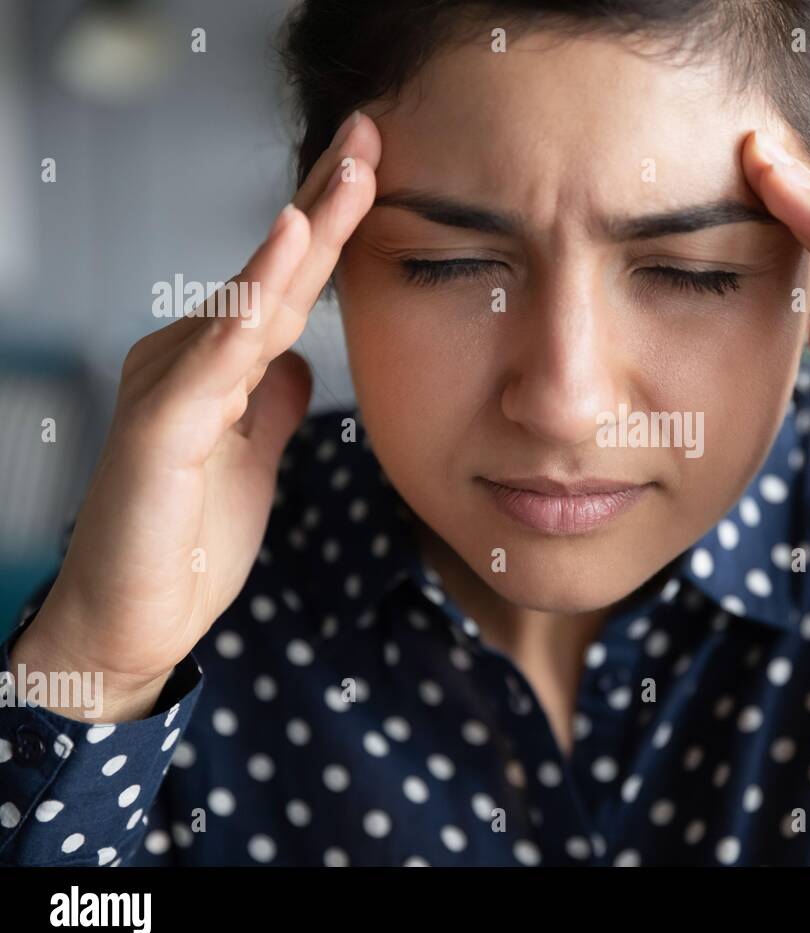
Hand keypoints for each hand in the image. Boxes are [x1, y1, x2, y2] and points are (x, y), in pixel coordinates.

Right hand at [11, 112, 381, 722]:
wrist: (133, 618)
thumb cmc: (188, 537)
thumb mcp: (252, 456)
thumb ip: (271, 401)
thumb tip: (300, 359)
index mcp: (219, 364)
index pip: (285, 282)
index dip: (329, 223)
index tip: (374, 166)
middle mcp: (190, 359)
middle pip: (269, 271)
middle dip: (322, 201)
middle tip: (368, 134)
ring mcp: (171, 388)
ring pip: (244, 299)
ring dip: (296, 237)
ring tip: (341, 176)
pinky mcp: (160, 430)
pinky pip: (212, 362)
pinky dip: (246, 310)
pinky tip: (280, 262)